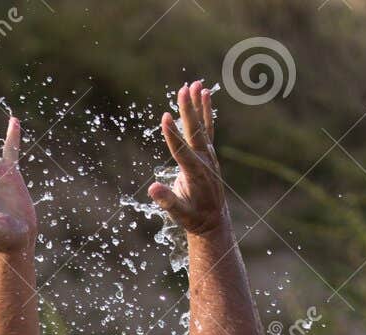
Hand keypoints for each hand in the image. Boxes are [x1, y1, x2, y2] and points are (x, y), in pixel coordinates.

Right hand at [148, 81, 226, 236]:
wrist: (213, 220)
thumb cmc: (193, 218)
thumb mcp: (180, 215)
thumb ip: (167, 201)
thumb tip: (152, 189)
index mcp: (195, 174)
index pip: (181, 151)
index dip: (172, 135)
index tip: (164, 117)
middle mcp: (204, 161)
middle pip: (194, 132)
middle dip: (188, 111)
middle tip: (182, 90)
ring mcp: (209, 155)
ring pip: (203, 126)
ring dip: (198, 105)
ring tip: (195, 84)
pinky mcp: (209, 152)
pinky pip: (208, 128)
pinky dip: (206, 111)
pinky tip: (204, 93)